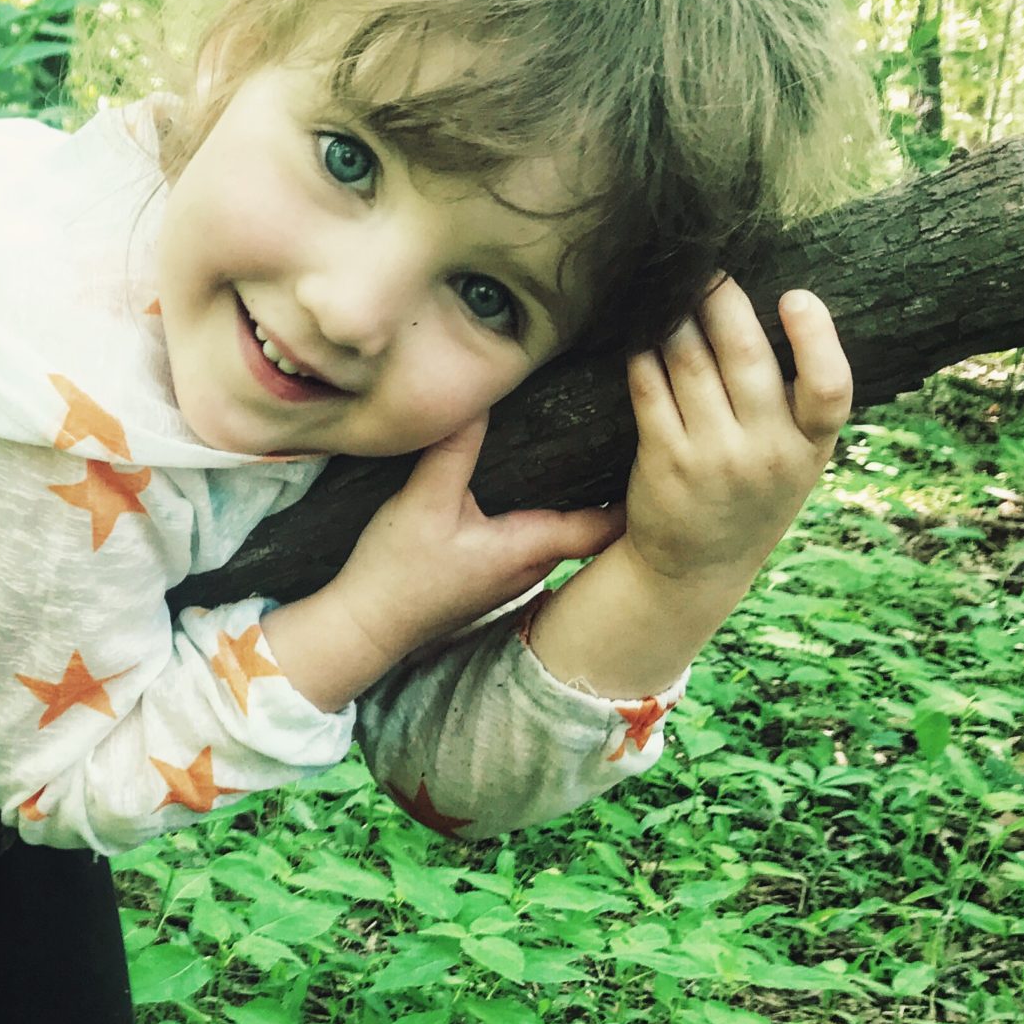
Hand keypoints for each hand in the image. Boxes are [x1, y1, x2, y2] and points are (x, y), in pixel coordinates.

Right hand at [332, 413, 626, 664]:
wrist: (364, 627)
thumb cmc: (396, 572)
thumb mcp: (422, 500)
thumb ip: (455, 448)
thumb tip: (482, 396)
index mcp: (530, 546)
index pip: (608, 523)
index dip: (637, 491)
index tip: (659, 453)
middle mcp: (533, 565)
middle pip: (595, 525)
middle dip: (613, 486)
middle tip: (631, 437)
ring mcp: (513, 574)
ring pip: (564, 531)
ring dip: (579, 498)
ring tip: (592, 449)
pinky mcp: (490, 574)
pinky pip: (536, 537)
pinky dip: (546, 510)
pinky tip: (534, 483)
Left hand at [621, 279, 852, 594]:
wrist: (695, 569)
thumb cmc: (750, 497)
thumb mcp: (796, 462)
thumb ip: (797, 405)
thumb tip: (784, 309)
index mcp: (810, 448)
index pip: (831, 389)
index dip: (817, 338)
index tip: (797, 296)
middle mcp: (766, 453)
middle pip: (744, 357)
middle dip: (722, 301)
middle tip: (707, 269)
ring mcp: (712, 457)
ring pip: (690, 363)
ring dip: (676, 318)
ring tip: (670, 289)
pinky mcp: (664, 459)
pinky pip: (649, 388)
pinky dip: (643, 353)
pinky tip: (639, 333)